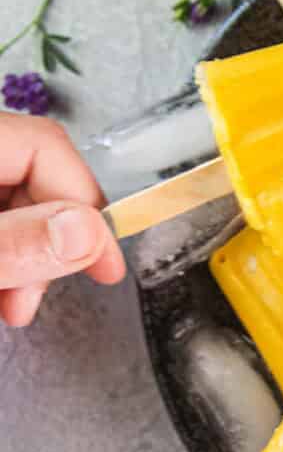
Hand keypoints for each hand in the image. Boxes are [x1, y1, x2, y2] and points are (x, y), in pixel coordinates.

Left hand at [0, 114, 124, 327]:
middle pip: (31, 175)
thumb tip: (87, 232)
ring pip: (13, 200)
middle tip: (39, 297)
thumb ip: (17, 242)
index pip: (44, 146)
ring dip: (28, 255)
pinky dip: (6, 251)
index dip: (83, 202)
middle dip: (49, 241)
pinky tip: (0, 286)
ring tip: (13, 305)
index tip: (103, 262)